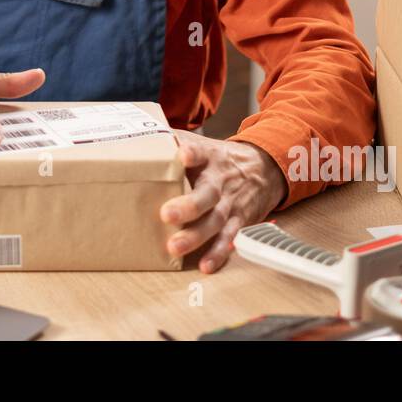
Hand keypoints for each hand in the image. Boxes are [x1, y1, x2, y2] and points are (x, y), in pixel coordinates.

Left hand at [160, 131, 286, 273]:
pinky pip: (228, 238)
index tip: (184, 154)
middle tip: (167, 214)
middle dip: (188, 206)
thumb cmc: (219, 159)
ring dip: (196, 236)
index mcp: (210, 157)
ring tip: (175, 247)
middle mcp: (220, 181)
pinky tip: (206, 265)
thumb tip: (139, 136)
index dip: (193, 152)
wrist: (263, 168)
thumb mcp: (202, 144)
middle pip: (207, 193)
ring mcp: (230, 203)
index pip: (202, 151)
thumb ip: (172, 140)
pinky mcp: (238, 221)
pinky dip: (218, 253)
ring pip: (215, 220)